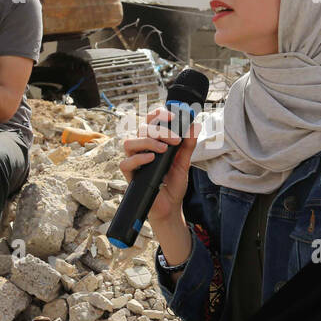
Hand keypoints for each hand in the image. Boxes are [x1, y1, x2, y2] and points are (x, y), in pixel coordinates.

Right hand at [119, 105, 198, 226]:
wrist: (170, 206)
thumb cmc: (173, 183)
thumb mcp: (184, 162)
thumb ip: (188, 145)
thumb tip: (194, 126)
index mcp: (153, 142)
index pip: (150, 121)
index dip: (158, 114)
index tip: (173, 116)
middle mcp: (141, 149)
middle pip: (142, 129)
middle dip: (160, 131)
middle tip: (175, 140)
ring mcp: (134, 161)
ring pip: (130, 142)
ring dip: (147, 142)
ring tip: (163, 149)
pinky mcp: (130, 175)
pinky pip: (126, 163)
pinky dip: (138, 158)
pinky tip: (151, 159)